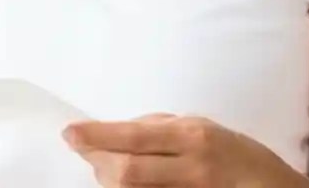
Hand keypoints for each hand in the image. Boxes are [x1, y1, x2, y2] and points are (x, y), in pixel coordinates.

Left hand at [62, 113, 308, 186]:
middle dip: (97, 164)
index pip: (131, 138)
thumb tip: (113, 130)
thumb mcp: (203, 127)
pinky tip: (132, 183)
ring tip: (110, 168)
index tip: (69, 133)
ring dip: (111, 182)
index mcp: (192, 137)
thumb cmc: (239, 156)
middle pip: (124, 174)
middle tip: (88, 153)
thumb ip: (158, 127)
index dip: (94, 137)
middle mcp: (193, 168)